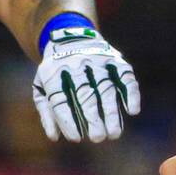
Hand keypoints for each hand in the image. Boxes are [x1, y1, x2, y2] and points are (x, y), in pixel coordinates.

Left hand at [32, 25, 140, 142]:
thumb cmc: (56, 70)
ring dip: (112, 111)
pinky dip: (131, 93)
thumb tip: (55, 137)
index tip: (76, 138)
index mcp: (53, 72)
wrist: (72, 36)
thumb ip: (47, 111)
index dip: (68, 120)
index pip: (60, 99)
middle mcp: (76, 64)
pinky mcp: (115, 58)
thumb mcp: (42, 86)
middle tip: (98, 138)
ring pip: (106, 87)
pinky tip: (133, 111)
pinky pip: (125, 76)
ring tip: (115, 133)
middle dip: (92, 118)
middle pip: (85, 94)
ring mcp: (97, 60)